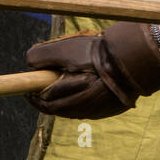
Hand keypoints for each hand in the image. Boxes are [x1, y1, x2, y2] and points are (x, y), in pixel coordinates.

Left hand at [25, 23, 159, 118]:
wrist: (132, 58)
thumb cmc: (96, 54)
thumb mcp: (64, 49)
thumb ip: (41, 56)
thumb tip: (29, 63)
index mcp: (73, 100)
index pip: (47, 105)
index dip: (35, 98)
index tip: (28, 90)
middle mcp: (87, 110)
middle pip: (61, 110)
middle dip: (48, 100)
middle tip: (40, 89)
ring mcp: (101, 110)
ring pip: (76, 110)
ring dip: (65, 100)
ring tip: (60, 86)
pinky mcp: (112, 108)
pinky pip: (91, 107)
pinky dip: (81, 100)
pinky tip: (81, 88)